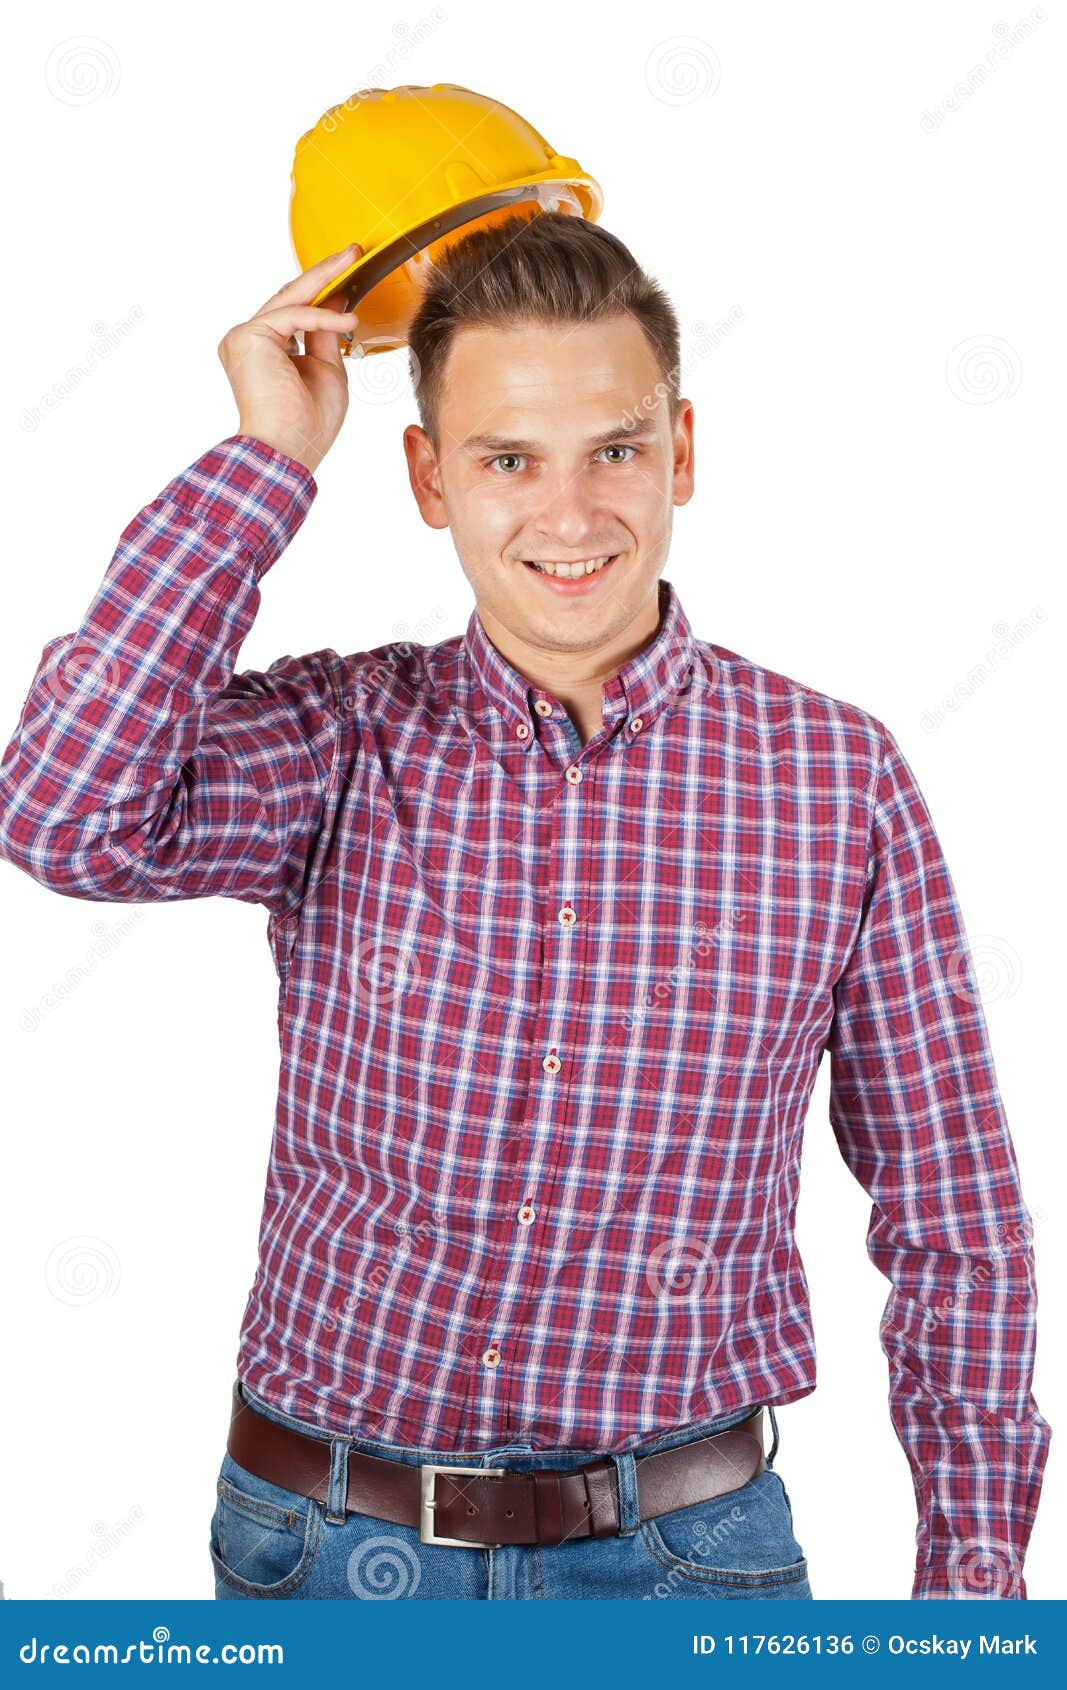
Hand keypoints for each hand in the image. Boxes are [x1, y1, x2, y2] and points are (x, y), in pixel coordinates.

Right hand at [217, 245, 363, 475]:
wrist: (288, 449)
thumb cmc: (307, 423)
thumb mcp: (327, 369)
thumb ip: (326, 334)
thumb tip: (337, 301)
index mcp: (265, 351)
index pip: (294, 311)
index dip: (322, 291)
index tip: (348, 274)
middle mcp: (248, 341)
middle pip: (289, 297)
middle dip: (323, 273)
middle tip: (352, 251)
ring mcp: (244, 337)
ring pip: (289, 299)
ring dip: (323, 279)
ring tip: (352, 262)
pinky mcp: (249, 336)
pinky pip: (293, 316)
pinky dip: (322, 317)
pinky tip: (348, 323)